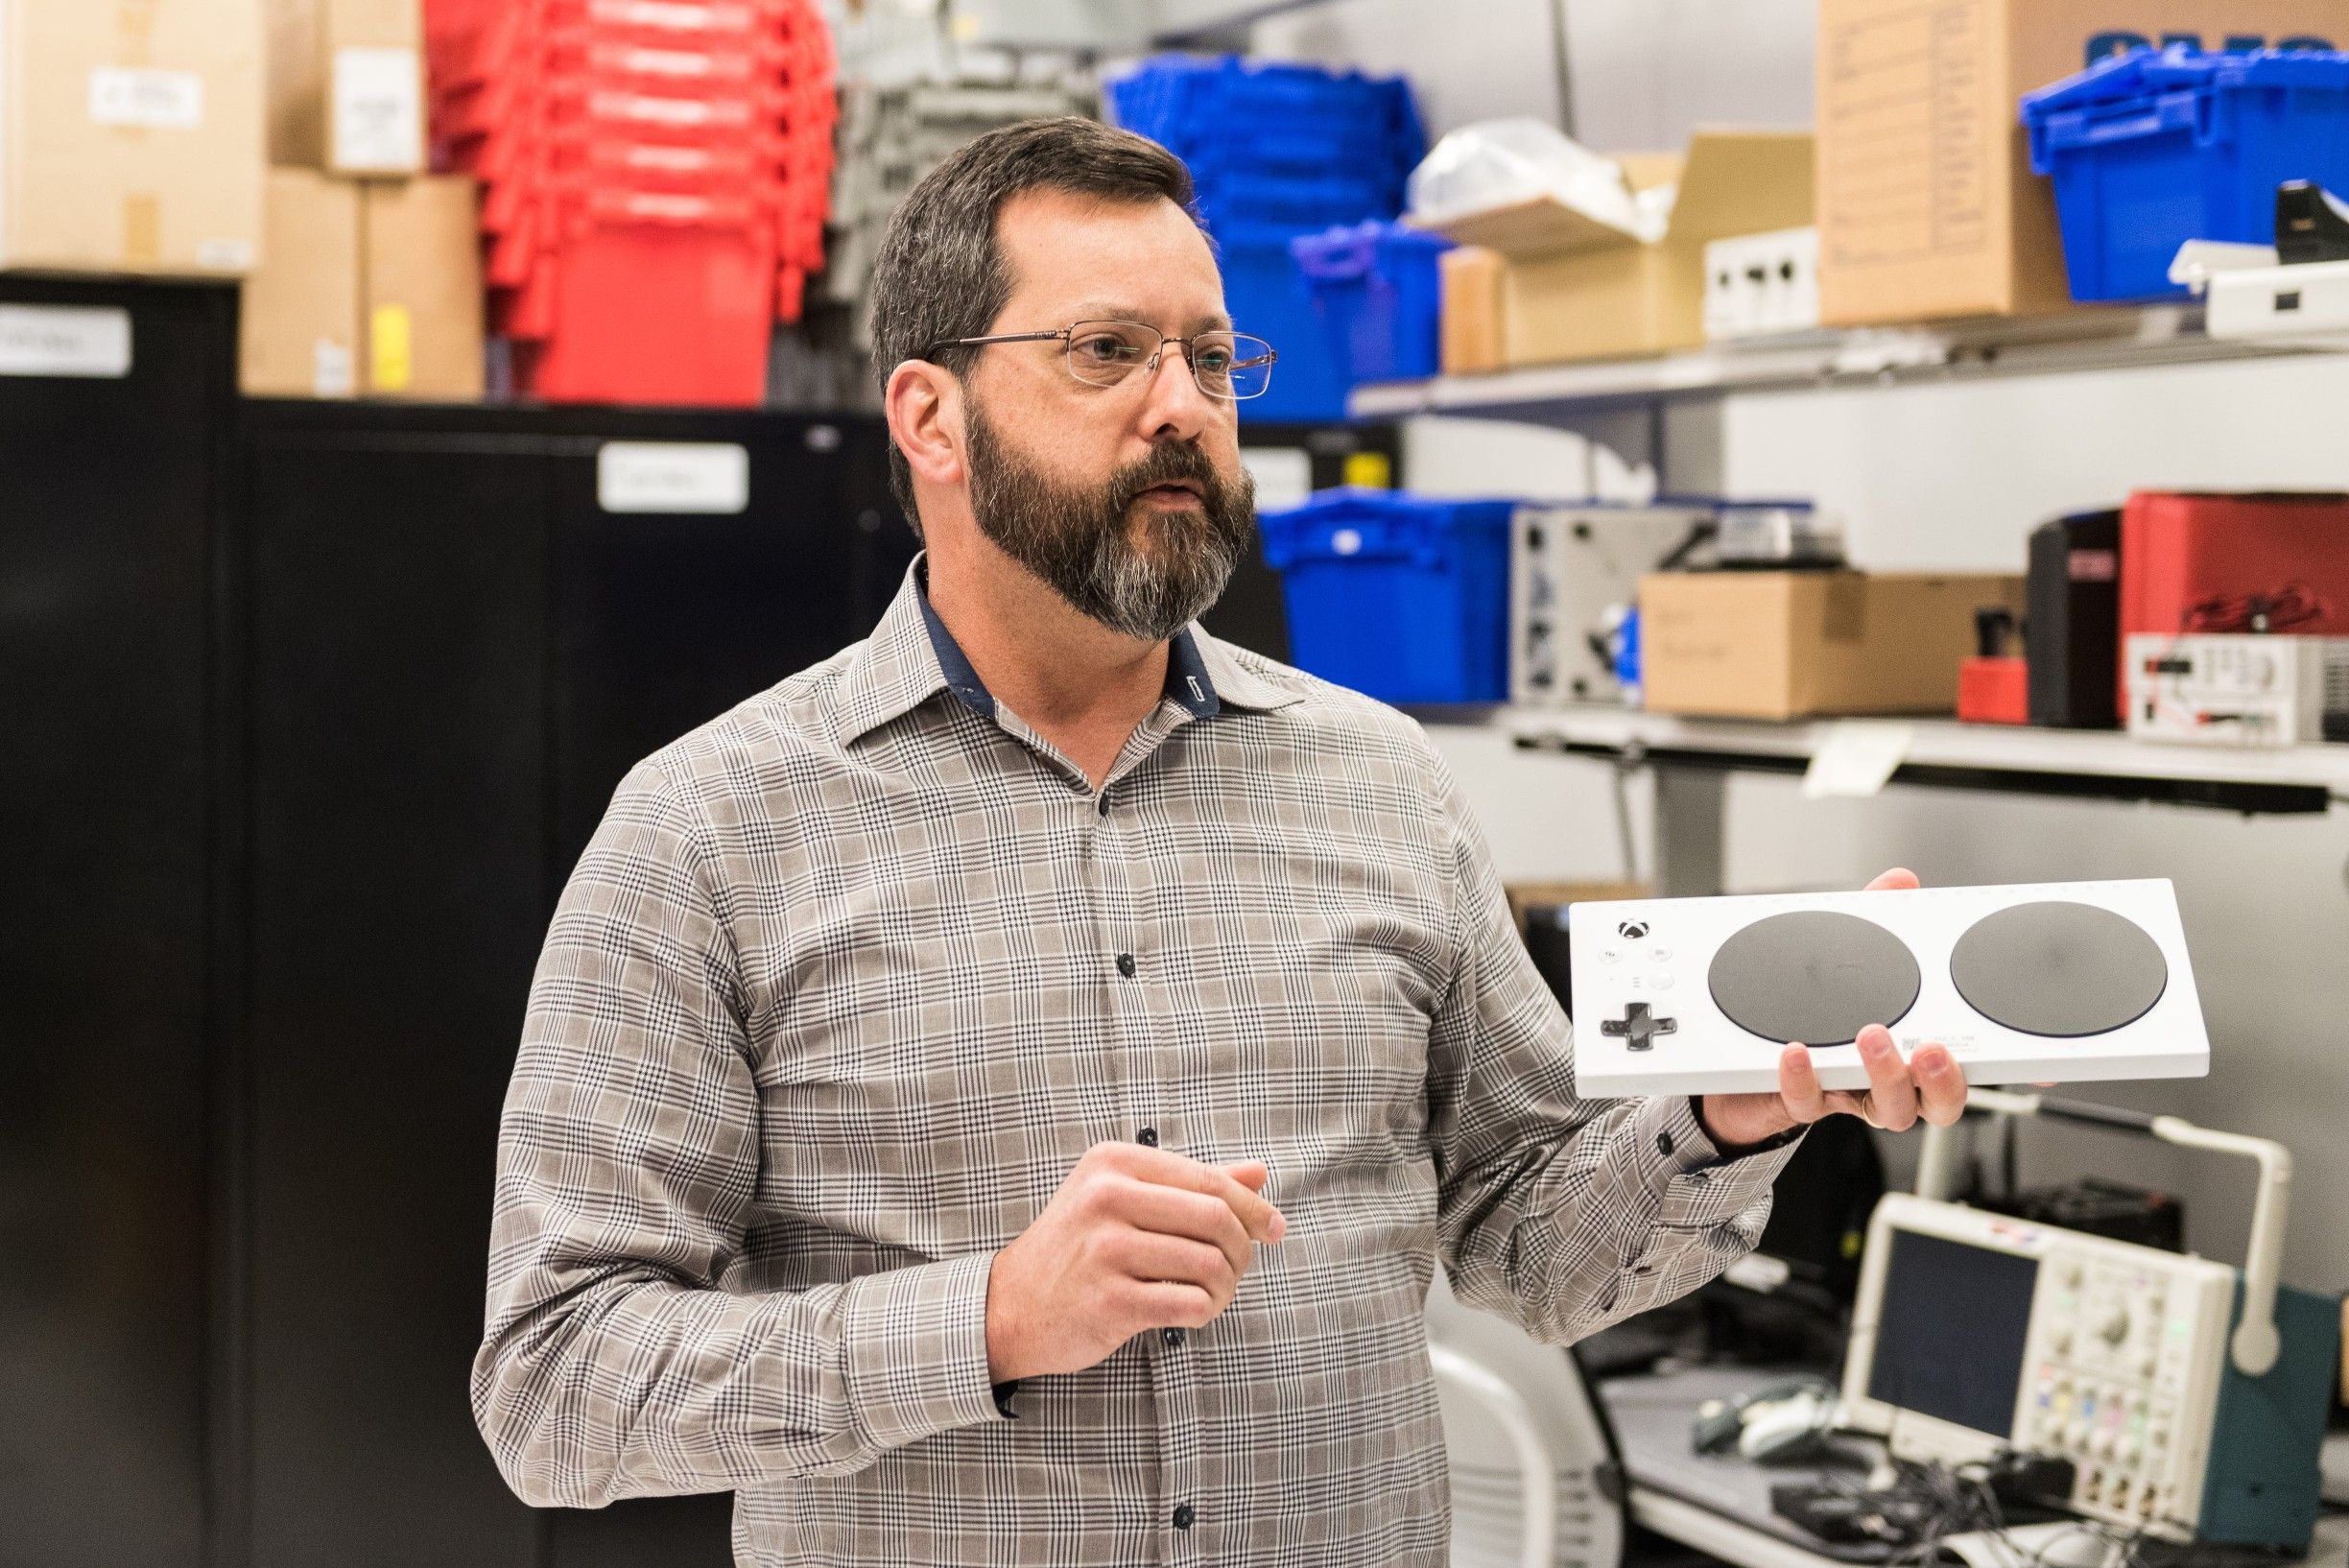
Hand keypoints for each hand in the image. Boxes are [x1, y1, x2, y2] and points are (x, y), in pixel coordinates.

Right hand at [984, 1142, 1284, 1381]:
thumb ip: (1192, 1184)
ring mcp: (1104, 1250)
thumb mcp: (1124, 1199)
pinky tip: (1194, 1311)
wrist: (1011, 1306)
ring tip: (1213, 1293)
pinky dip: (1205, 1310)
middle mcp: (1106, 1198)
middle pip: (1215, 1218)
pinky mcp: (1108, 1300)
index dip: (1252, 1207)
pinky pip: (1189, 1303)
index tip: (1275, 1229)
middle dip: (1241, 1248)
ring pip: (1208, 1263)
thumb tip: (1261, 1173)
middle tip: (1239, 1268)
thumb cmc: (1079, 1249)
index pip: (1208, 1179)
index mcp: (1114, 1163)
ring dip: (1225, 1286)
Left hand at [1698, 867, 1969, 1150]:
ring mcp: (1845, 1093)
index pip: (1961, 1071)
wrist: (1745, 1065)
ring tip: (1871, 1034)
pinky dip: (1802, 1077)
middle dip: (1941, 1079)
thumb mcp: (1847, 958)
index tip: (1999, 1054)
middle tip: (1930, 1048)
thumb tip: (1900, 882)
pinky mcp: (1799, 1099)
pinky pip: (1805, 1100)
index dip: (1980, 1069)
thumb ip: (1876, 922)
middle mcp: (1886, 1082)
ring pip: (1884, 1108)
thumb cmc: (1813, 1015)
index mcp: (1909, 1053)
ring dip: (1883, 1073)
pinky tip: (1797, 1050)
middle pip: (1935, 1103)